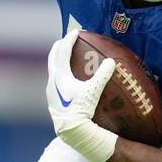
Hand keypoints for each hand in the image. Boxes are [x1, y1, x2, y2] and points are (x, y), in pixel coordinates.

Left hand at [46, 30, 117, 161]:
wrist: (70, 129)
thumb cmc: (81, 109)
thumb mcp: (94, 91)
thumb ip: (102, 75)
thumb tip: (111, 62)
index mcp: (60, 75)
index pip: (63, 52)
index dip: (69, 40)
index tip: (76, 32)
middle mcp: (52, 80)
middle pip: (53, 57)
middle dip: (59, 46)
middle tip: (66, 40)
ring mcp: (50, 90)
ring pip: (52, 69)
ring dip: (58, 60)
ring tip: (65, 57)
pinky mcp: (52, 99)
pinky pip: (54, 80)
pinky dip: (60, 73)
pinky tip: (67, 79)